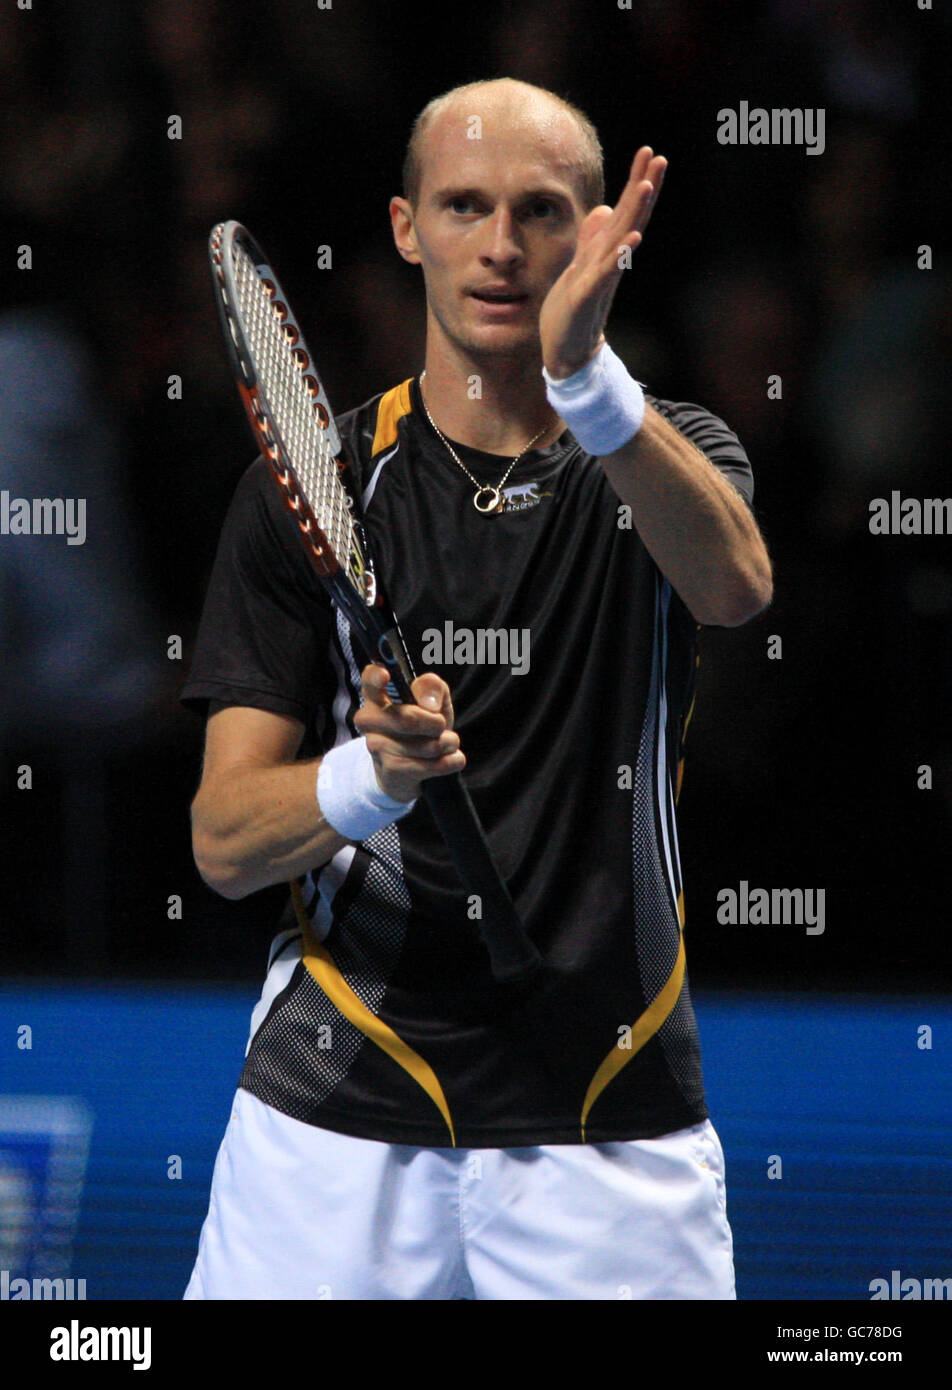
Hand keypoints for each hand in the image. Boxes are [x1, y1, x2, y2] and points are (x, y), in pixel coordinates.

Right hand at [352, 664, 465, 802]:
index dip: (377, 676)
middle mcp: (369, 718)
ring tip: (445, 743)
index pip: (370, 678)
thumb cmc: (421, 726)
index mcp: (376, 694)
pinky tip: (447, 758)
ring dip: (449, 743)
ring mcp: (376, 745)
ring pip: (430, 744)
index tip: (386, 676)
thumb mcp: (432, 701)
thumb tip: (429, 703)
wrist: (407, 769)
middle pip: (409, 718)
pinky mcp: (390, 769)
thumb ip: (432, 688)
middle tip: (440, 726)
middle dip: (438, 723)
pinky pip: (435, 765)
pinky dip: (452, 761)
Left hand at [539, 146, 666, 378]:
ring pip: (621, 241)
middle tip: (659, 158)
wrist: (567, 352)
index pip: (626, 212)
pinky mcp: (587, 296)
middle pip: (630, 219)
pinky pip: (605, 273)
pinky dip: (619, 256)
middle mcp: (610, 262)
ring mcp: (601, 278)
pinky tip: (632, 239)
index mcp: (607, 253)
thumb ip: (592, 238)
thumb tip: (604, 208)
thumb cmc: (573, 311)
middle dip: (644, 188)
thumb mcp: (580, 266)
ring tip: (647, 188)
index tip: (649, 152)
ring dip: (635, 215)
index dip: (637, 182)